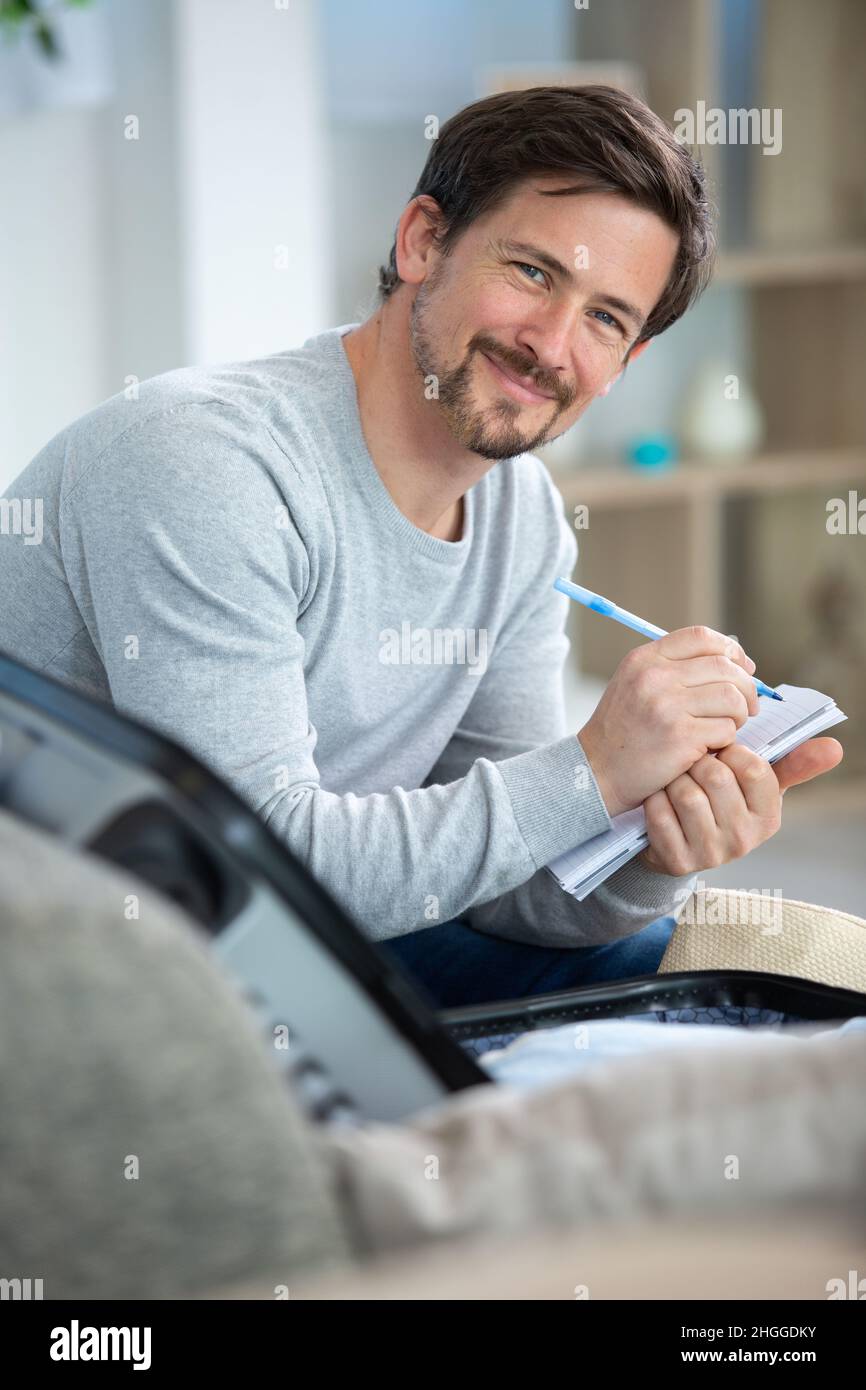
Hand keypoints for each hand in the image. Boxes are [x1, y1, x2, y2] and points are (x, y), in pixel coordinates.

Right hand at [578, 626, 759, 817]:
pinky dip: (726, 739)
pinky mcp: (680, 737)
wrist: (596, 771)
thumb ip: (674, 668)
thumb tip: (732, 661)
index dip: (732, 650)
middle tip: (746, 706)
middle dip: (746, 687)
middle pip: (724, 666)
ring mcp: (667, 707)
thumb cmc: (622, 731)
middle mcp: (655, 677)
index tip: (743, 668)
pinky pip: (726, 729)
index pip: (702, 637)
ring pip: (731, 697)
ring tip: (728, 726)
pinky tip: (711, 745)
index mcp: (645, 659)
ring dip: (739, 714)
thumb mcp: (635, 684)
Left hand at [638, 736, 843, 876]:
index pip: (754, 768)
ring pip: (685, 792)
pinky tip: (660, 799)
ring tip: (676, 781)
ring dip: (674, 778)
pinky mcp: (676, 861)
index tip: (721, 752)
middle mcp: (744, 840)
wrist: (678, 845)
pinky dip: (654, 798)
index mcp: (768, 818)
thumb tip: (835, 747)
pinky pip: (659, 811)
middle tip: (693, 764)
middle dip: (698, 761)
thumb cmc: (722, 804)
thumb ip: (793, 764)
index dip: (731, 751)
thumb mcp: (758, 786)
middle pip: (715, 777)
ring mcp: (710, 854)